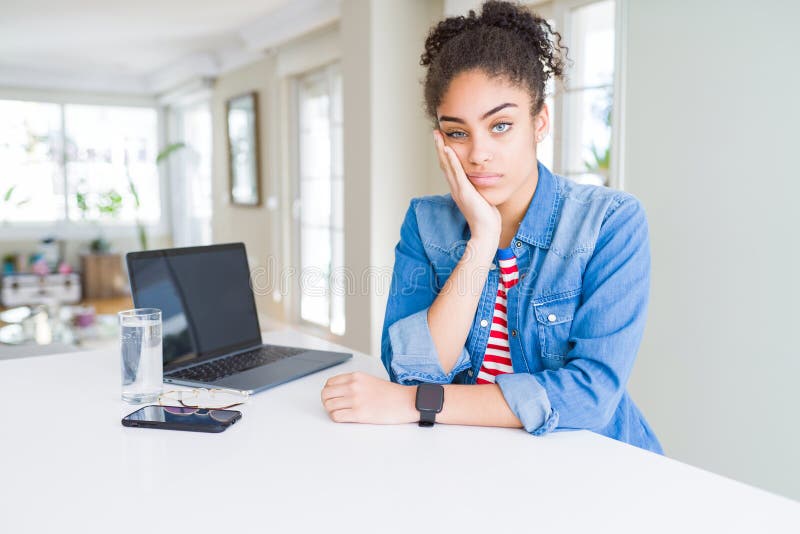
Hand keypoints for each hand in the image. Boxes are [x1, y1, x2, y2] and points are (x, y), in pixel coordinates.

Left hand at [320, 371, 417, 424]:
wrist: (405, 402)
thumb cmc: (391, 394)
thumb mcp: (369, 380)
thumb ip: (353, 383)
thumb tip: (339, 392)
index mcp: (356, 377)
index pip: (329, 383)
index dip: (329, 392)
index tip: (333, 397)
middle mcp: (353, 386)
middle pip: (326, 394)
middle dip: (327, 401)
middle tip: (334, 406)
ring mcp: (355, 400)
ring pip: (329, 406)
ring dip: (332, 410)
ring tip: (341, 412)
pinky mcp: (359, 414)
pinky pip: (336, 416)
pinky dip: (337, 418)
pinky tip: (346, 418)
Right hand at [433, 129, 500, 244]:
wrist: (486, 232)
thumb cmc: (486, 218)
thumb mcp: (481, 199)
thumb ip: (479, 189)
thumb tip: (482, 183)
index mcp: (459, 189)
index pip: (449, 168)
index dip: (444, 154)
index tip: (443, 140)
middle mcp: (455, 188)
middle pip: (444, 164)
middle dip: (439, 147)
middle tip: (435, 132)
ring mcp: (459, 190)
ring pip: (447, 165)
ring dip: (442, 149)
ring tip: (438, 135)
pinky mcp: (465, 192)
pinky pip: (457, 173)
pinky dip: (451, 160)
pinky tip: (448, 149)